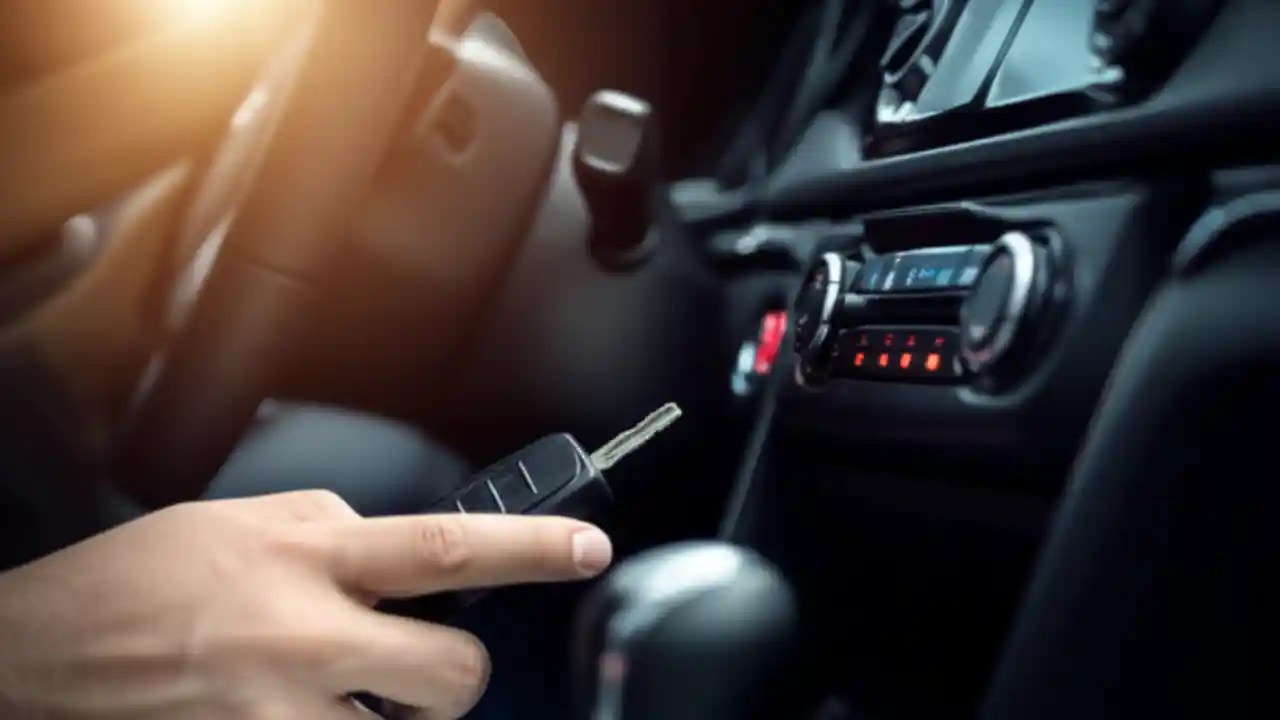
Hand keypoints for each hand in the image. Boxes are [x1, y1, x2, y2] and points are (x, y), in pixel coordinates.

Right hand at [0, 491, 613, 718]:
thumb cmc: (140, 581)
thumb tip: (394, 549)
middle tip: (426, 666)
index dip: (533, 548)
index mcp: (310, 558)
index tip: (586, 549)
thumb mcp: (246, 522)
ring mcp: (282, 715)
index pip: (449, 547)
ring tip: (338, 695)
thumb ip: (332, 531)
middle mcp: (306, 639)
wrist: (45, 651)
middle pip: (454, 673)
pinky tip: (297, 709)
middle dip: (458, 675)